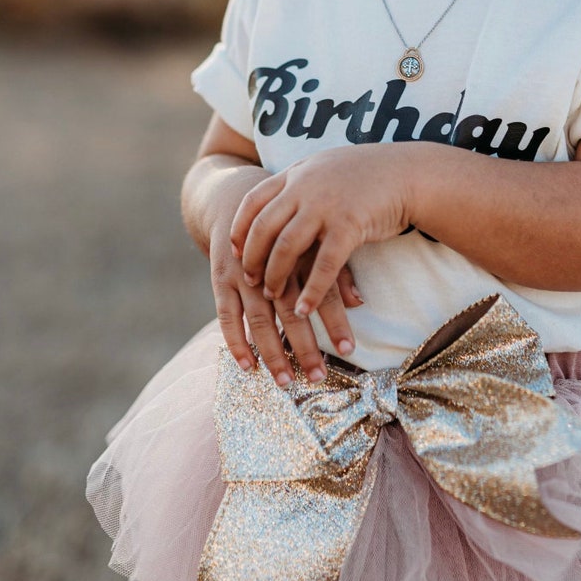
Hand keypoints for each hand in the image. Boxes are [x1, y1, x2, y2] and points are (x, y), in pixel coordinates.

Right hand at [208, 167, 362, 384]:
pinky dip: (236, 342)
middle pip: (291, 310)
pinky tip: (248, 366)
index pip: (322, 291)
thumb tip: (360, 302)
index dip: (335, 322)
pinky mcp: (221, 277)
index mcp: (302, 251)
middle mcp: (273, 263)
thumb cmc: (288, 227)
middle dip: (304, 346)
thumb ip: (336, 270)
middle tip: (318, 377)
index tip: (350, 350)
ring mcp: (244, 271)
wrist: (238, 198)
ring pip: (259, 317)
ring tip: (286, 382)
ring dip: (272, 352)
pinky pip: (226, 315)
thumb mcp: (314, 240)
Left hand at [233, 144, 415, 319]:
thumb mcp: (326, 169)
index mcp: (297, 173)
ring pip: (286, 248)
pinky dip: (311, 291)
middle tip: (249, 281)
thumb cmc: (370, 174)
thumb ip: (302, 182)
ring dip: (276, 276)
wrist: (409, 172)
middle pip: (263, 228)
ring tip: (274, 297)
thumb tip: (283, 198)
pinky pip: (323, 265)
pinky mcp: (349, 226)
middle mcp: (305, 187)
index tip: (231, 250)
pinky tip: (305, 309)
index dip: (238, 228)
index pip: (253, 201)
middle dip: (252, 258)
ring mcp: (326, 206)